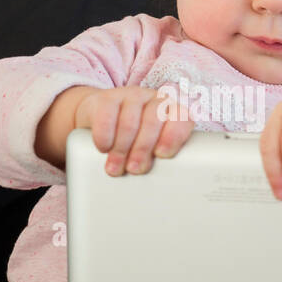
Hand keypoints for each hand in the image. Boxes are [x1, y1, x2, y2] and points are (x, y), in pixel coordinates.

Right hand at [74, 87, 195, 175]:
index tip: (162, 154)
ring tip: (116, 167)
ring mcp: (130, 96)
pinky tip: (104, 148)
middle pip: (154, 120)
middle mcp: (154, 101)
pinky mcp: (106, 98)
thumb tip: (160, 185)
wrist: (100, 116)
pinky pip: (107, 116)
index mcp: (172, 112)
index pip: (181, 117)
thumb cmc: (133, 138)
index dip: (173, 135)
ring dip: (122, 148)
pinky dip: (105, 135)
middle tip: (135, 169)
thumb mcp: (151, 146)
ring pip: (130, 121)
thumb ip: (160, 158)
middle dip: (143, 148)